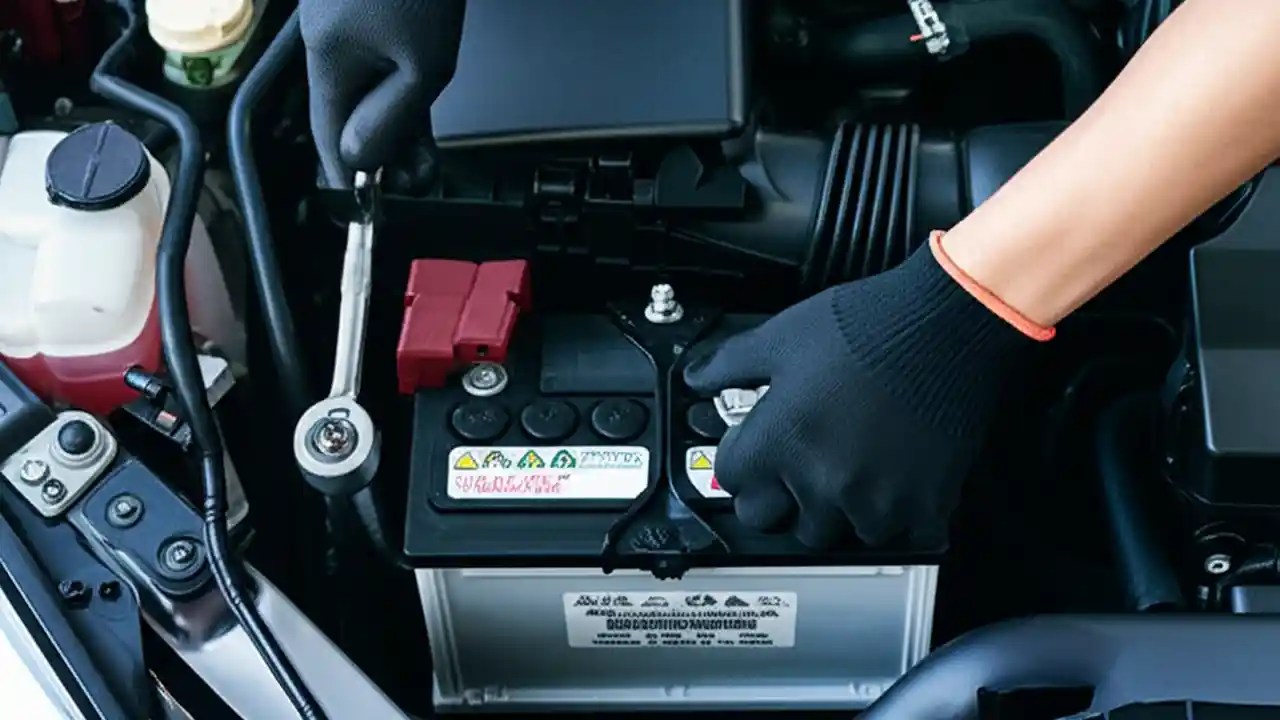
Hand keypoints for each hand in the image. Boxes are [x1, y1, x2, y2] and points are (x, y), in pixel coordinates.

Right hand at [301, 0, 465, 188]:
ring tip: (427, 153)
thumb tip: (361, 162)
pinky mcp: (363, 7)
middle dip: (385, 150)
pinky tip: (418, 103)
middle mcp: (323, 39)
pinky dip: (395, 86)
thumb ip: (393, 118)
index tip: (366, 206)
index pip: (328, 135)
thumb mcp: (425, 63)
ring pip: (363, 87)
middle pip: (347, 112)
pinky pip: (373, 59)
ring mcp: (340, 21)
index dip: (348, 176)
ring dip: (395, 120)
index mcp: (327, 55)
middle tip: (419, 178)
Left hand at [683, 246, 1033, 547]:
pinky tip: (894, 482)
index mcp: (779, 444)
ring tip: (850, 467)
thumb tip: (698, 376)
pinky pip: (897, 536)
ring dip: (837, 510)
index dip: (741, 461)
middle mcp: (821, 481)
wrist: (945, 324)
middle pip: (777, 521)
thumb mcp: (782, 336)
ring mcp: (874, 500)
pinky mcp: (923, 505)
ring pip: (837, 533)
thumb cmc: (868, 325)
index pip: (733, 483)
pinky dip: (894, 516)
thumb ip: (730, 363)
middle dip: (779, 496)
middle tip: (797, 466)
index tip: (755, 449)